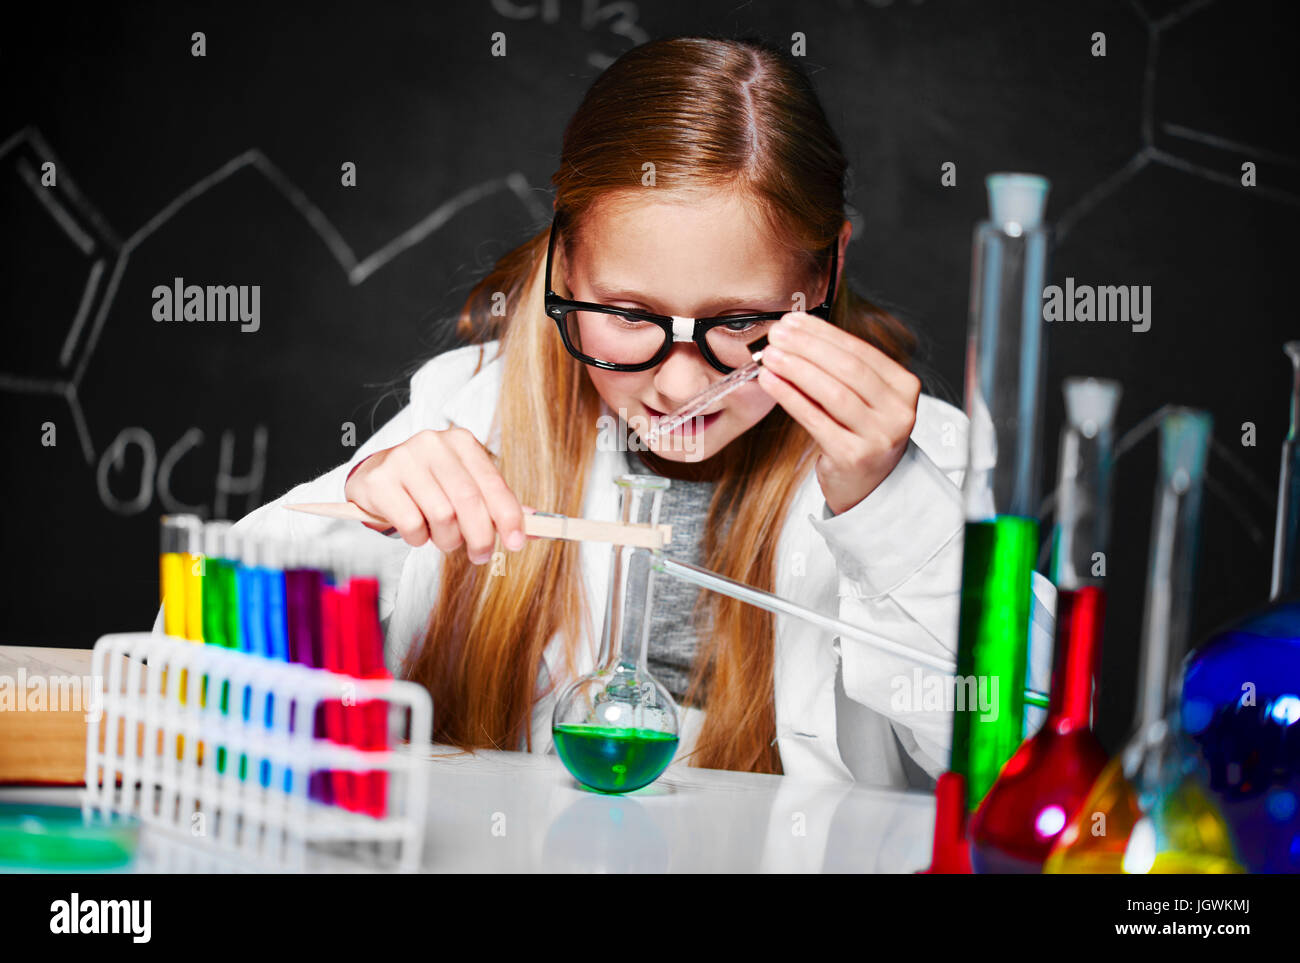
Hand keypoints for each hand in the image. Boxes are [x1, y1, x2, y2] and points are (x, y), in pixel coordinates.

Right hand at [343, 426, 528, 563]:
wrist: (378, 477)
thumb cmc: (430, 484)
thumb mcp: (465, 485)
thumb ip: (497, 504)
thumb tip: (535, 528)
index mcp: (462, 442)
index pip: (493, 483)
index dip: (508, 517)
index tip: (517, 543)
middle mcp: (433, 445)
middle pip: (468, 501)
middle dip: (481, 536)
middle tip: (481, 555)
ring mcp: (404, 460)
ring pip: (441, 516)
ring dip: (447, 539)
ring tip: (444, 538)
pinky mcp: (380, 482)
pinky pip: (412, 524)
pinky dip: (420, 539)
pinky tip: (419, 532)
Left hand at [757, 312, 920, 514]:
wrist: (870, 487)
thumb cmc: (860, 434)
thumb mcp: (863, 399)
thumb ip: (839, 370)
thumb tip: (794, 336)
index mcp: (903, 387)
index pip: (860, 351)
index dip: (824, 333)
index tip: (794, 320)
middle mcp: (898, 412)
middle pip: (847, 369)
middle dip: (807, 347)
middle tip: (777, 334)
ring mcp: (879, 437)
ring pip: (833, 393)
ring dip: (796, 369)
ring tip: (769, 355)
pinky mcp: (853, 457)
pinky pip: (816, 420)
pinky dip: (790, 397)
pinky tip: (771, 382)